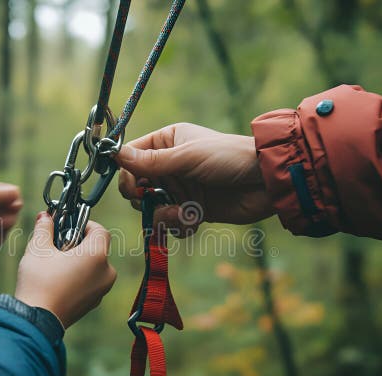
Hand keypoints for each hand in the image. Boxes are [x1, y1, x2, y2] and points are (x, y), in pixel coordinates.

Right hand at [15, 212, 116, 327]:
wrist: (36, 320)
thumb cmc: (39, 282)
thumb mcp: (38, 248)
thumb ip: (44, 228)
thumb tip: (45, 216)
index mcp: (97, 255)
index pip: (99, 230)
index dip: (84, 224)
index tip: (67, 226)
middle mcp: (106, 272)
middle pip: (98, 248)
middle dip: (79, 243)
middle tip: (58, 245)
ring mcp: (102, 290)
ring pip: (95, 266)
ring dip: (80, 260)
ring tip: (56, 264)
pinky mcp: (94, 302)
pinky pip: (91, 282)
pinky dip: (80, 277)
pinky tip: (59, 280)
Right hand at [116, 123, 271, 235]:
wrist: (266, 183)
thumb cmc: (229, 158)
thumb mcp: (187, 157)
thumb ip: (151, 162)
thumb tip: (115, 155)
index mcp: (166, 142)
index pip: (130, 160)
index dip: (128, 176)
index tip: (134, 189)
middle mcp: (169, 166)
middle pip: (136, 189)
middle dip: (146, 201)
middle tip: (158, 202)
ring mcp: (179, 189)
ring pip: (152, 210)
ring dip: (165, 217)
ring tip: (183, 214)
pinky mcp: (191, 210)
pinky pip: (171, 224)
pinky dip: (180, 226)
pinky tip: (195, 220)